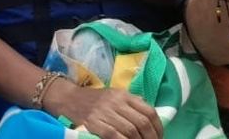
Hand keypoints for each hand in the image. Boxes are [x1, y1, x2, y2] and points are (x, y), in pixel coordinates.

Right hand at [45, 80, 161, 138]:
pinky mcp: (95, 123)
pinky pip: (115, 136)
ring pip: (131, 131)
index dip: (158, 128)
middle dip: (151, 138)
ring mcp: (105, 112)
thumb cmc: (94, 99)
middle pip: (142, 123)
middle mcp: (117, 102)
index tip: (159, 137)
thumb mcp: (114, 95)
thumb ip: (131, 102)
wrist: (69, 99)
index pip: (149, 111)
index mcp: (124, 94)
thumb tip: (151, 115)